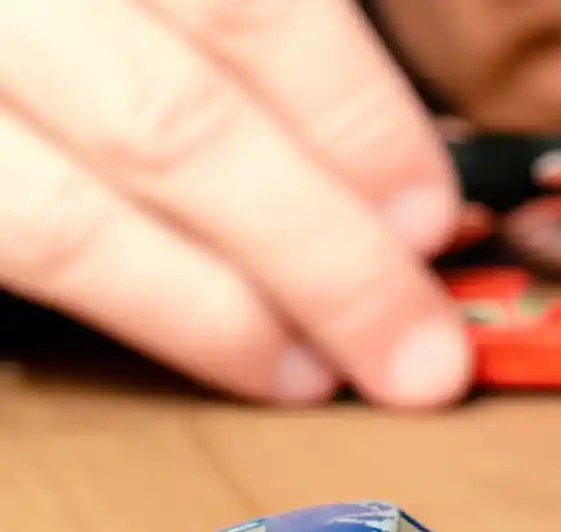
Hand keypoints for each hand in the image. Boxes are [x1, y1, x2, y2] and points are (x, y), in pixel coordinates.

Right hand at [0, 0, 469, 406]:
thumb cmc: (97, 16)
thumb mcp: (167, 0)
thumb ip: (248, 33)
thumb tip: (386, 175)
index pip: (254, 10)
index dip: (356, 124)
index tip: (429, 218)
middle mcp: (22, 2)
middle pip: (178, 127)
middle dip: (321, 257)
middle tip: (420, 354)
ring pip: (70, 216)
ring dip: (216, 314)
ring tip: (313, 374)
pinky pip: (14, 249)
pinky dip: (130, 305)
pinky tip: (212, 345)